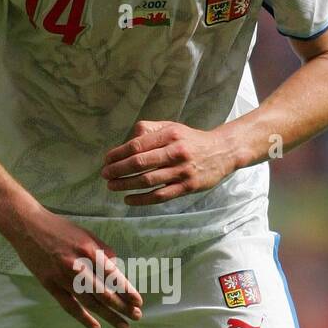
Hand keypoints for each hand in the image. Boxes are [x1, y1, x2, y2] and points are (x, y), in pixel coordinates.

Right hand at [6, 205, 142, 327]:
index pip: (113, 275)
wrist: (27, 226)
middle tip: (137, 317)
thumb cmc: (59, 228)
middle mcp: (77, 266)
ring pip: (89, 302)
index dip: (127, 290)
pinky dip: (83, 317)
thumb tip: (116, 269)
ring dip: (108, 316)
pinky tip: (96, 326)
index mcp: (89, 250)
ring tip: (123, 326)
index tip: (138, 302)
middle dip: (122, 307)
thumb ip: (102, 251)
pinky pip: (69, 305)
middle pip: (104, 292)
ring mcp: (62, 277)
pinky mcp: (50, 285)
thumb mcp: (86, 234)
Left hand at [101, 120, 235, 204]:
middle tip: (104, 174)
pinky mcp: (187, 187)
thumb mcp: (172, 127)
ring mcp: (182, 171)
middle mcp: (175, 152)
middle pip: (139, 163)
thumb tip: (126, 142)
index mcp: (170, 135)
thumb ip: (149, 130)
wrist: (223, 152)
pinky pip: (160, 196)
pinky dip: (141, 200)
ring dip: (125, 184)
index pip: (137, 145)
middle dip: (117, 170)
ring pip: (147, 180)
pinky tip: (128, 200)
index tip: (106, 160)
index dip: (118, 154)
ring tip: (111, 186)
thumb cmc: (191, 140)